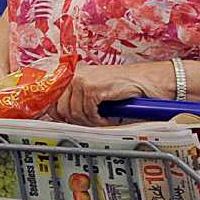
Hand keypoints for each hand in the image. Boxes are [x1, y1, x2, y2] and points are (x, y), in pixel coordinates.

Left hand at [52, 62, 169, 126]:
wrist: (148, 81)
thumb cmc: (124, 89)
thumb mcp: (95, 94)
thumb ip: (77, 102)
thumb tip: (59, 118)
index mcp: (72, 75)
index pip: (51, 99)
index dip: (56, 115)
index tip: (64, 124)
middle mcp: (74, 75)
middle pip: (60, 109)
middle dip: (76, 121)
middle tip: (92, 123)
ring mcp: (82, 80)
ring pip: (74, 113)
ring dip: (90, 122)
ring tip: (103, 119)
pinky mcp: (93, 87)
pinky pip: (88, 113)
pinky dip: (99, 120)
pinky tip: (109, 117)